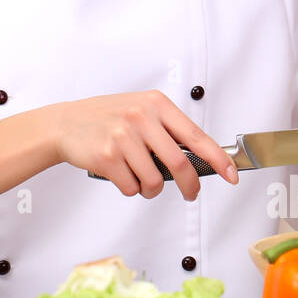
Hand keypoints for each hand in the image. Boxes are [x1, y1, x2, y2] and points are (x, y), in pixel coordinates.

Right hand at [37, 90, 238, 200]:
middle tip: (191, 193)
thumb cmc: (106, 118)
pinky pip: (131, 188)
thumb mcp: (140, 110)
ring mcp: (123, 137)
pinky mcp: (107, 157)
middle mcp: (141, 117)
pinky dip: (130, 188)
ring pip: (154, 181)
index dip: (217, 158)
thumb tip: (199, 159)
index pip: (195, 135)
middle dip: (189, 186)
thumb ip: (166, 129)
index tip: (232, 174)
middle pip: (179, 164)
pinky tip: (119, 174)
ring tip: (137, 176)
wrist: (66, 123)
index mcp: (155, 104)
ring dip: (150, 188)